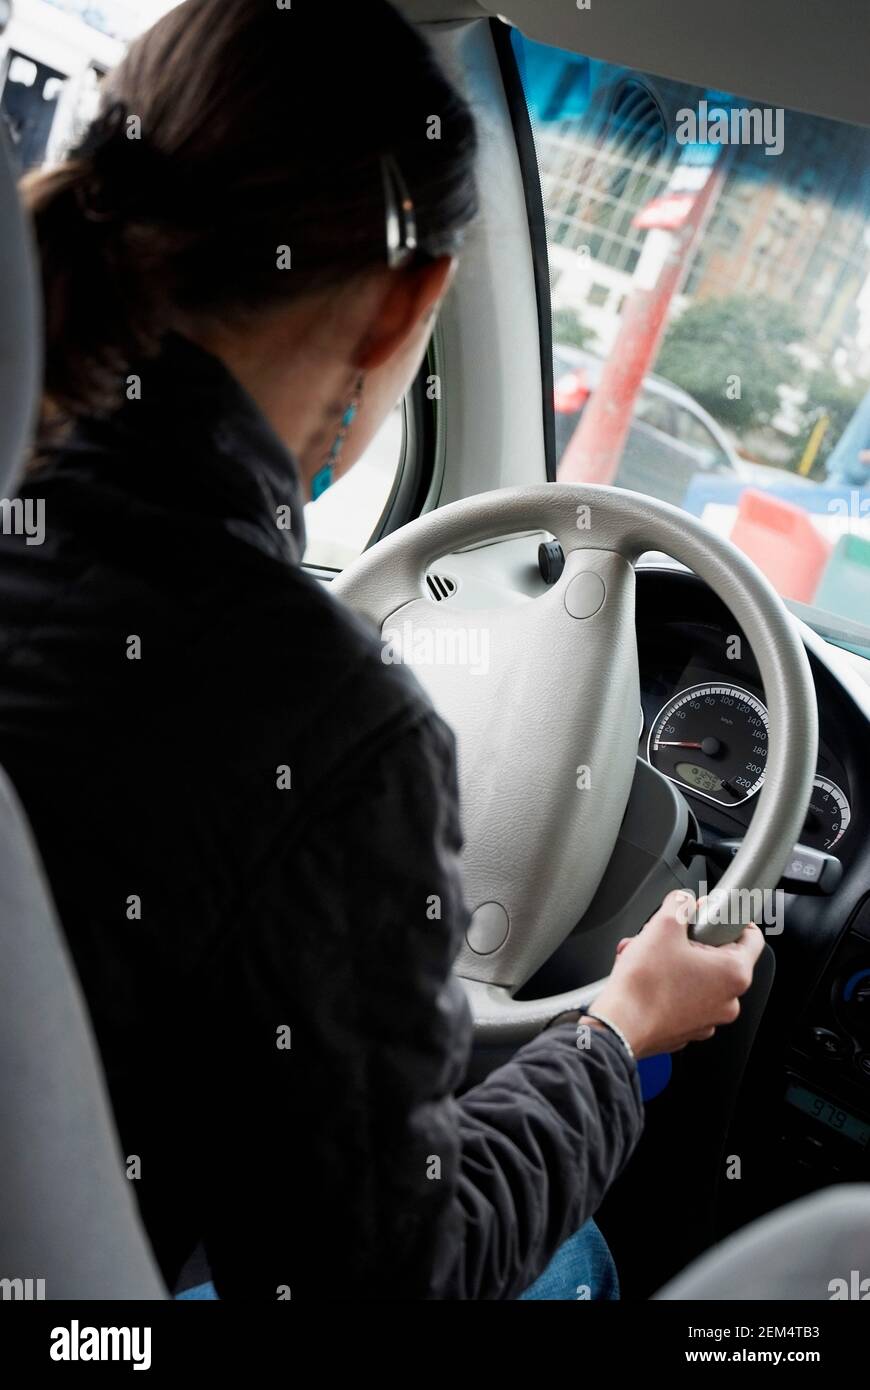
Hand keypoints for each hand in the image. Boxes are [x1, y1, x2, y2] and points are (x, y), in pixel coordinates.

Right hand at [586, 889, 764, 1059]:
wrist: (619, 1025)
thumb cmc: (644, 985)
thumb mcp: (663, 925)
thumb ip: (680, 903)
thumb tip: (684, 901)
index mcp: (733, 974)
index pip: (752, 937)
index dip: (731, 918)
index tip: (713, 914)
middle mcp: (727, 1000)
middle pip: (718, 957)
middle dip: (690, 941)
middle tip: (668, 936)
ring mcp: (708, 1018)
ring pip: (697, 978)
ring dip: (674, 962)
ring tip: (648, 956)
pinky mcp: (687, 1029)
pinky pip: (684, 999)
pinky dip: (668, 985)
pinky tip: (646, 977)